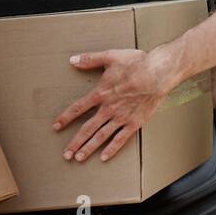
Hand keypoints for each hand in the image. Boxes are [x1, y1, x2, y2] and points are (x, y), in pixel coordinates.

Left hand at [52, 47, 179, 162]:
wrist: (159, 73)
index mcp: (101, 93)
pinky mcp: (135, 122)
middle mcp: (108, 109)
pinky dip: (112, 149)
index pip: (78, 109)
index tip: (56, 126)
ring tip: (79, 158)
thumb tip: (73, 60)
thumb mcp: (111, 56)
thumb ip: (91, 59)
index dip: (65, 118)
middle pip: (87, 128)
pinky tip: (104, 157)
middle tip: (66, 154)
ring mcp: (121, 117)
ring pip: (101, 136)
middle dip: (75, 142)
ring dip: (88, 148)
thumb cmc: (137, 63)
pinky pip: (121, 139)